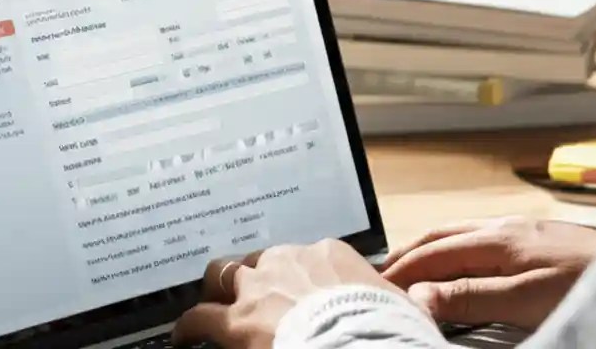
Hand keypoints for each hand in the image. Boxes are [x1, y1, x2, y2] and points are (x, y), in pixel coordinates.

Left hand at [174, 239, 406, 348]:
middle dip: (250, 276)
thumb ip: (390, 301)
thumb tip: (412, 307)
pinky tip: (184, 339)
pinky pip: (199, 318)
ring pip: (222, 276)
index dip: (296, 276)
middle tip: (247, 295)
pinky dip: (189, 328)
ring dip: (216, 290)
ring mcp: (258, 289)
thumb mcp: (399, 308)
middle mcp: (289, 262)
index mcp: (330, 255)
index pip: (305, 258)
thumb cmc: (386, 332)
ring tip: (209, 306)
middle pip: (258, 260)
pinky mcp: (235, 322)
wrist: (360, 348)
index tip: (297, 291)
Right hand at [380, 217, 595, 328]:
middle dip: (408, 252)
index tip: (374, 285)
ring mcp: (525, 231)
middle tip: (379, 273)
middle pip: (443, 235)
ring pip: (462, 234)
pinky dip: (456, 250)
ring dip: (430, 249)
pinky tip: (461, 262)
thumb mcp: (526, 300)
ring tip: (410, 266)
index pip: (434, 252)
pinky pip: (482, 239)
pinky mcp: (541, 239)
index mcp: (499, 239)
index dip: (402, 269)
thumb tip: (419, 295)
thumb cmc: (590, 288)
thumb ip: (472, 296)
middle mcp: (507, 227)